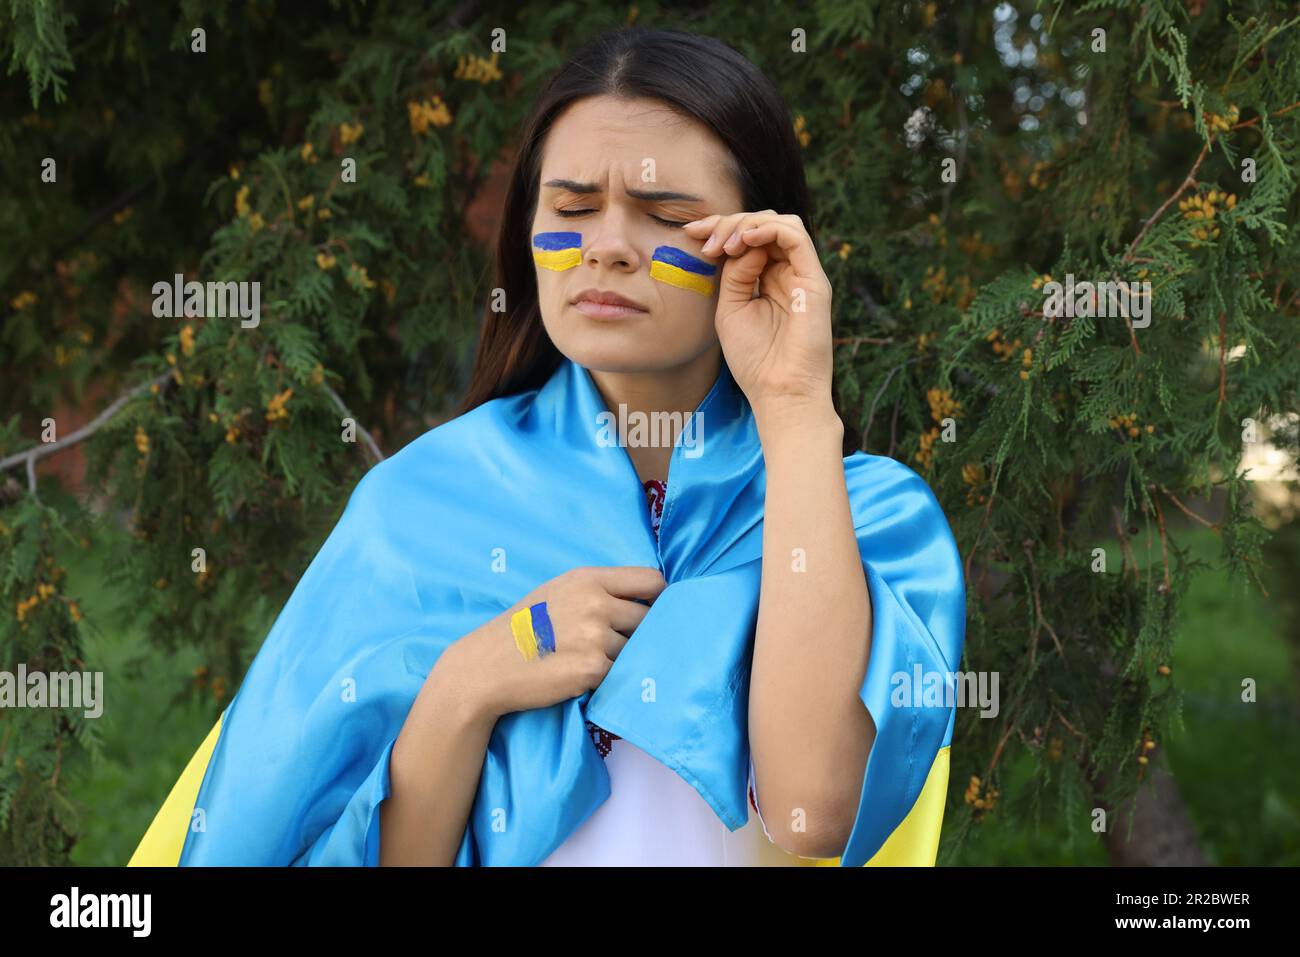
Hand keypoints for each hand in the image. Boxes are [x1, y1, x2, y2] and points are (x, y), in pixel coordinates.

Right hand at [450, 565, 667, 720]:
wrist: (487, 666)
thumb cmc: (524, 627)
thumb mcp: (560, 591)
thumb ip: (601, 590)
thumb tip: (651, 600)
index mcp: (588, 579)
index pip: (652, 581)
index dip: (657, 599)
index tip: (650, 612)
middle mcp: (595, 604)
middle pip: (649, 620)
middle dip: (637, 634)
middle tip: (610, 644)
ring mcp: (595, 638)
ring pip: (635, 650)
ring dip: (620, 659)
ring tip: (586, 660)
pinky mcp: (592, 670)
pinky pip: (621, 674)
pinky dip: (608, 678)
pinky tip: (582, 675)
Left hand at [683, 211, 833, 415]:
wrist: (780, 392)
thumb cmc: (756, 360)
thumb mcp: (731, 309)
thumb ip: (733, 275)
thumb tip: (739, 244)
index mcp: (768, 280)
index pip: (748, 238)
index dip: (719, 228)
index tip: (690, 233)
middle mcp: (788, 273)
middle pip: (762, 225)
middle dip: (728, 223)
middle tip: (705, 241)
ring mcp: (803, 275)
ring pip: (780, 224)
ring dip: (747, 224)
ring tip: (724, 244)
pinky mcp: (815, 280)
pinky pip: (796, 236)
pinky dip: (768, 229)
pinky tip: (744, 241)